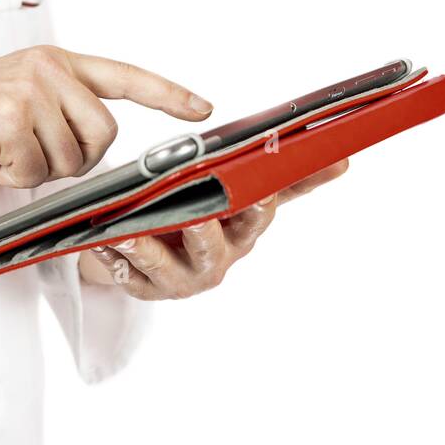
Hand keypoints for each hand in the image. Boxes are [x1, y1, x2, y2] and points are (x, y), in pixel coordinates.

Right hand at [0, 45, 211, 247]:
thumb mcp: (13, 99)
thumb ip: (58, 110)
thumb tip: (95, 148)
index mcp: (52, 60)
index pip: (123, 75)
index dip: (167, 94)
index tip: (202, 108)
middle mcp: (46, 67)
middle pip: (104, 136)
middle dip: (74, 160)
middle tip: (28, 155)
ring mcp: (28, 89)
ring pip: (71, 159)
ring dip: (35, 171)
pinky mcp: (7, 117)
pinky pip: (35, 171)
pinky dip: (10, 178)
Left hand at [78, 160, 348, 297]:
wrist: (155, 245)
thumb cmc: (204, 211)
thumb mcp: (242, 190)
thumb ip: (287, 176)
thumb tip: (342, 158)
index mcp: (243, 231)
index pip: (259, 215)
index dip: (261, 205)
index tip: (261, 191)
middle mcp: (217, 257)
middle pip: (215, 244)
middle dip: (205, 230)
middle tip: (195, 214)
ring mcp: (181, 277)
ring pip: (167, 265)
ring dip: (149, 248)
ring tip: (131, 231)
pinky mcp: (145, 286)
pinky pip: (128, 273)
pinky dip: (115, 255)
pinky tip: (102, 237)